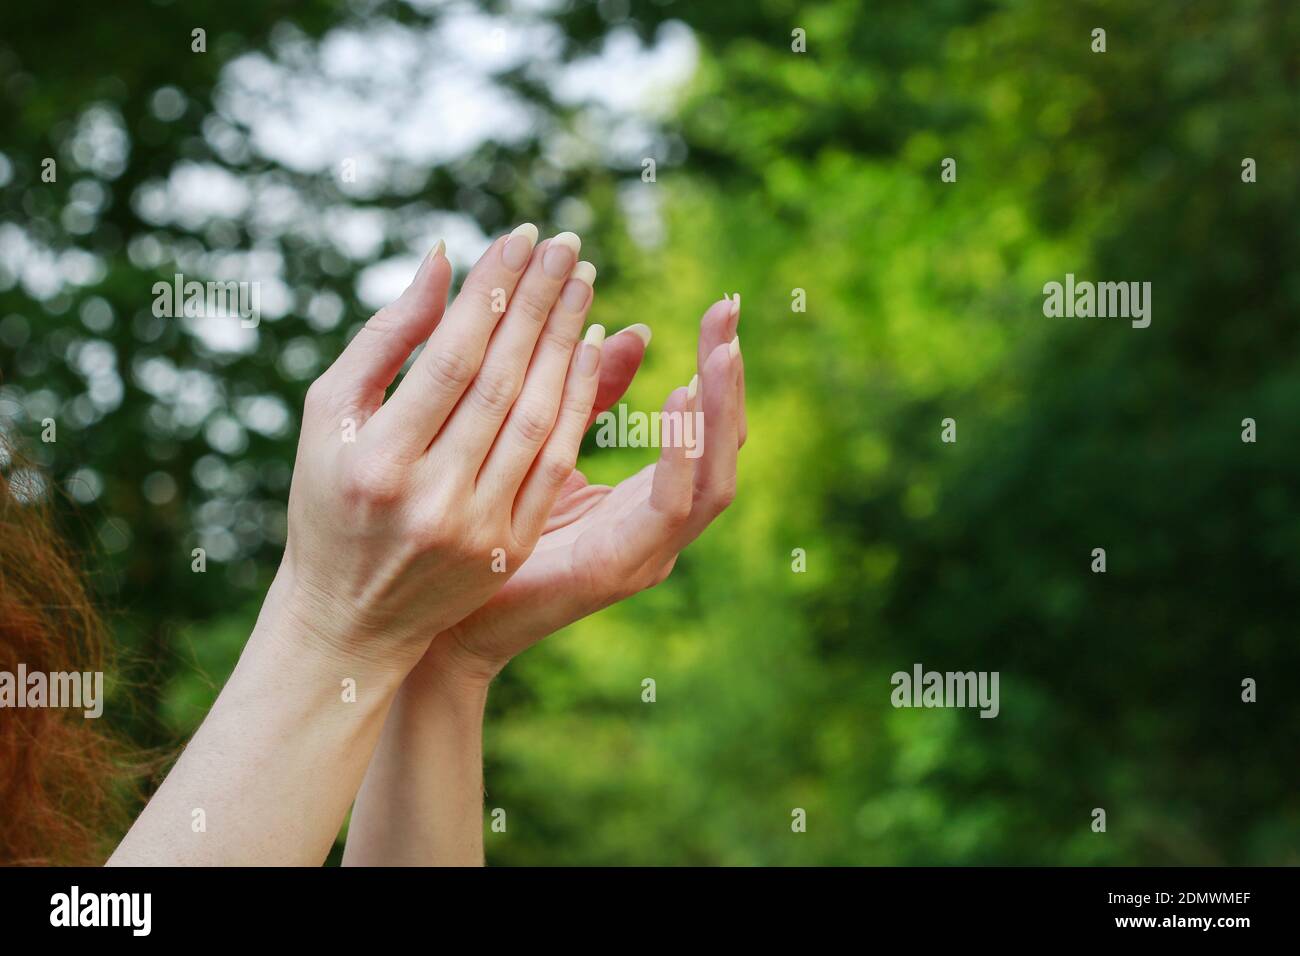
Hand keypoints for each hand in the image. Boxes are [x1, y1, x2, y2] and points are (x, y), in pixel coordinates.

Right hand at [269, 225, 605, 674]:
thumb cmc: (329, 501)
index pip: (450, 357)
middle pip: (503, 380)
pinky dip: (578, 400)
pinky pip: (556, 460)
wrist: (352, 617)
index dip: (492, 292)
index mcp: (377, 461)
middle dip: (538, 303)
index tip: (519, 236)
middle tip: (565, 244)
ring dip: (566, 341)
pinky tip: (591, 349)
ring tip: (581, 282)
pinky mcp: (511, 547)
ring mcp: (479, 528)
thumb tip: (441, 260)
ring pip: (539, 416)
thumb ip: (382, 339)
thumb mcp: (326, 418)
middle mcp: (432, 497)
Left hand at [423, 296, 745, 682]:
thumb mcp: (544, 445)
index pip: (706, 429)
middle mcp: (657, 529)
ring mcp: (646, 553)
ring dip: (720, 411)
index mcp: (645, 501)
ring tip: (719, 350)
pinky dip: (684, 454)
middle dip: (730, 379)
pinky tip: (678, 397)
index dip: (717, 369)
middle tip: (729, 311)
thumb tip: (633, 328)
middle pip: (723, 450)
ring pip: (714, 479)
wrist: (443, 617)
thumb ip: (589, 394)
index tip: (723, 306)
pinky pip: (672, 507)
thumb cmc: (483, 527)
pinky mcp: (618, 567)